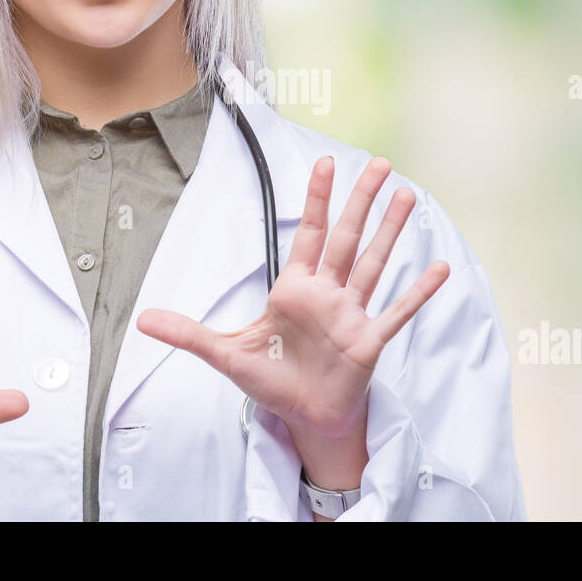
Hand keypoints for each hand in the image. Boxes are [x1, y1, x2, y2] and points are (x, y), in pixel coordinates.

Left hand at [137, 156, 449, 439]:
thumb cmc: (271, 380)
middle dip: (361, 201)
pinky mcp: (369, 342)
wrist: (304, 417)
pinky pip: (397, 313)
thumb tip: (142, 321)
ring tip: (408, 197)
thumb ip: (188, 334)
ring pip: (373, 264)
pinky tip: (439, 269)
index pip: (306, 234)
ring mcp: (352, 315)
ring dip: (391, 232)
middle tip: (380, 164)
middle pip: (346, 238)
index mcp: (294, 289)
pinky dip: (417, 293)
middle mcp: (327, 294)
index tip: (326, 163)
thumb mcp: (225, 355)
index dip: (316, 199)